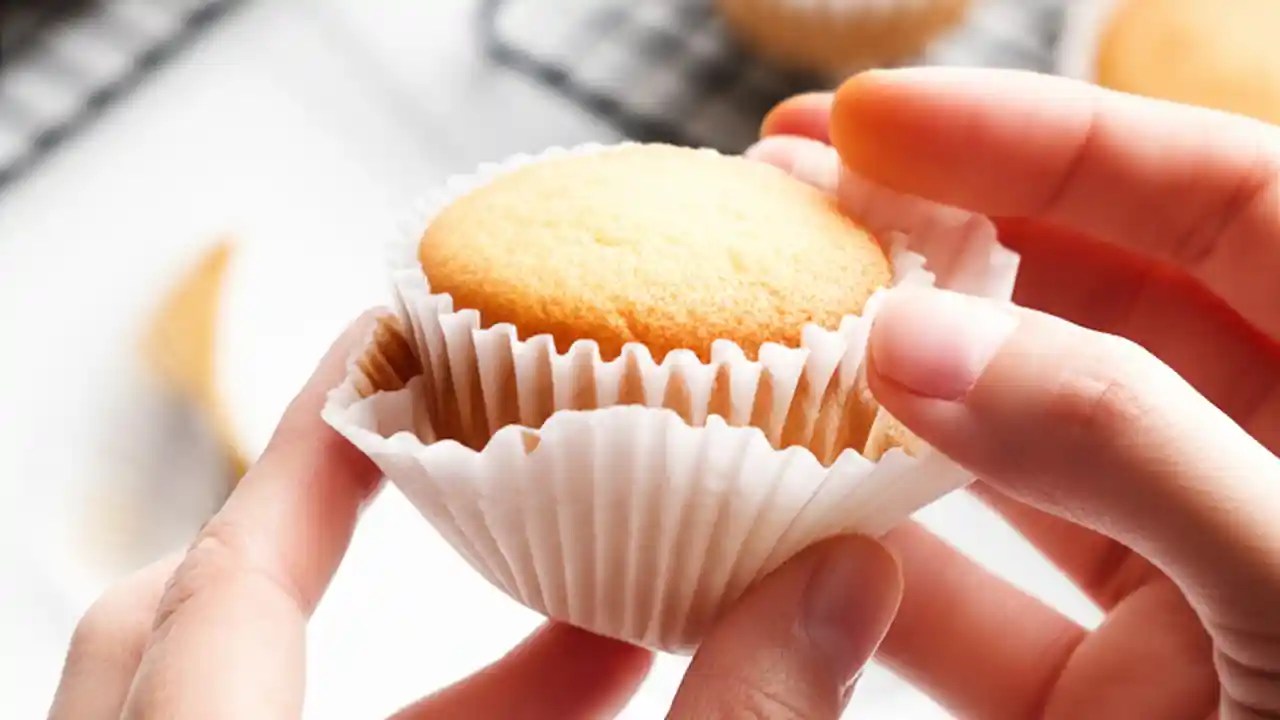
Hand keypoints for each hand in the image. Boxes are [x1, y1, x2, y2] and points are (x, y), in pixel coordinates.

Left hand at [48, 313, 901, 719]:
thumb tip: (840, 579)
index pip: (226, 581)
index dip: (314, 442)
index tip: (393, 336)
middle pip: (183, 630)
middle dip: (327, 527)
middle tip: (470, 457)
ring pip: (228, 710)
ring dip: (418, 665)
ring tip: (602, 617)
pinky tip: (571, 710)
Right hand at [750, 68, 1279, 718]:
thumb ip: (1124, 445)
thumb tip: (917, 339)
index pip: (1209, 199)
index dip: (1042, 136)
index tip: (880, 118)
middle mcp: (1256, 473)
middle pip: (1082, 302)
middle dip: (936, 243)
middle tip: (791, 197)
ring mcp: (1169, 584)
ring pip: (999, 448)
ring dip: (878, 399)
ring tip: (761, 332)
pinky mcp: (1092, 688)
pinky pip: (956, 596)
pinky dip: (861, 559)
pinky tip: (770, 510)